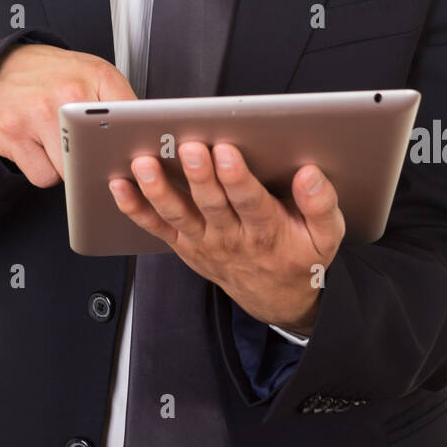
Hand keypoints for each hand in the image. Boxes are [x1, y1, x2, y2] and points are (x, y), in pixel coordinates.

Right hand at [0, 43, 136, 187]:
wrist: (4, 66)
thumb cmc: (56, 75)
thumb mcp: (97, 74)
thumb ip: (124, 102)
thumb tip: (146, 139)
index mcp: (94, 76)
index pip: (129, 119)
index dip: (133, 144)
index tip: (136, 158)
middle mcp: (63, 94)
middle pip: (98, 155)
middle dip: (98, 161)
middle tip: (93, 151)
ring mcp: (32, 116)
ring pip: (68, 172)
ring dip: (69, 167)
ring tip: (61, 141)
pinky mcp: (9, 136)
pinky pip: (42, 177)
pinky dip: (45, 170)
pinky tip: (41, 147)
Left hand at [108, 141, 344, 331]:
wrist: (277, 298)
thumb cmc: (299, 256)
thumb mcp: (326, 236)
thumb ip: (321, 204)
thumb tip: (310, 174)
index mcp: (268, 231)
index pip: (251, 202)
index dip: (237, 178)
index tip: (227, 152)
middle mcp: (232, 236)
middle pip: (212, 204)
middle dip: (199, 175)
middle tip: (188, 148)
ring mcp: (204, 241)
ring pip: (178, 214)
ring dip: (159, 188)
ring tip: (144, 164)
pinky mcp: (184, 243)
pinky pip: (156, 226)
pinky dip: (135, 208)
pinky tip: (119, 185)